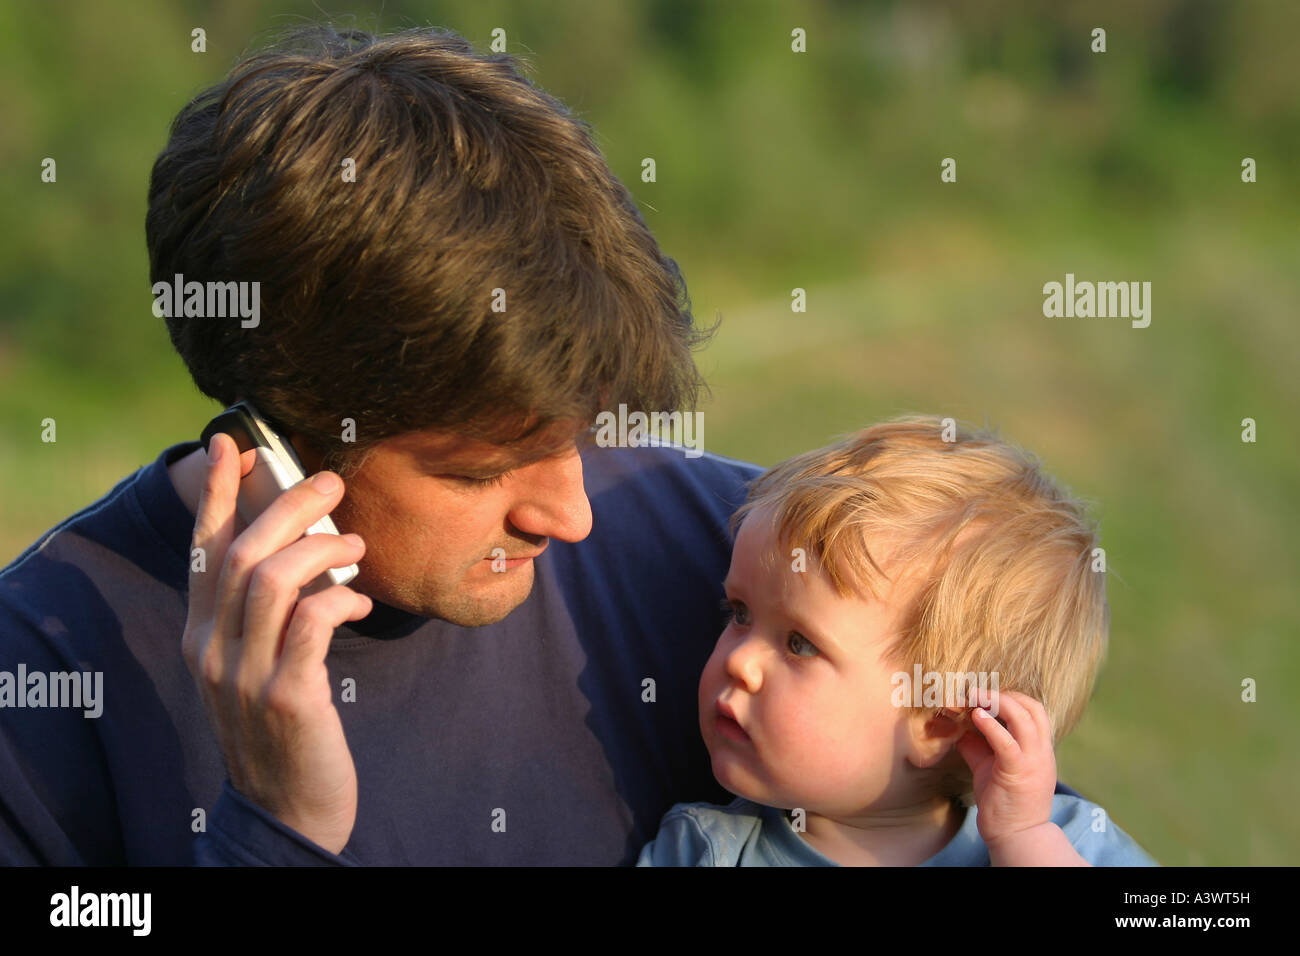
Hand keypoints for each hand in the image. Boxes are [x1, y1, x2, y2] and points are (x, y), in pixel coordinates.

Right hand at [182, 431, 371, 853]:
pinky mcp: (285, 696)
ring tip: (357, 545)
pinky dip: (340, 598)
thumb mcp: (261, 665)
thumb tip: (305, 551)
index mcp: (202, 636)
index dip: (219, 494)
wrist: (287, 812)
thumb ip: (269, 614)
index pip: (203, 550)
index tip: (232, 443)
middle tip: (334, 479)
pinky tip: (363, 602)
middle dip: (288, 503)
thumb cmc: (285, 728)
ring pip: (271, 578)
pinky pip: (310, 622)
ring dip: (322, 548)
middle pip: (242, 551)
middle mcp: (211, 649)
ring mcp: (243, 674)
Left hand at [954, 689, 1057, 848]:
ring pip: (1024, 718)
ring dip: (997, 701)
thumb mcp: (991, 765)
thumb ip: (980, 744)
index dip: (1010, 697)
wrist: (1016, 835)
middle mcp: (1041, 751)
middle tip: (978, 691)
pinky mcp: (1018, 772)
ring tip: (975, 697)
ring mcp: (1033, 760)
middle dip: (1005, 694)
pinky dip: (991, 726)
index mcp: (1039, 748)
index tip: (985, 694)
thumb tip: (959, 725)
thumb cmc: (1004, 801)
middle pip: (1033, 707)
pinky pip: (1007, 742)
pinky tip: (975, 716)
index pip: (1034, 710)